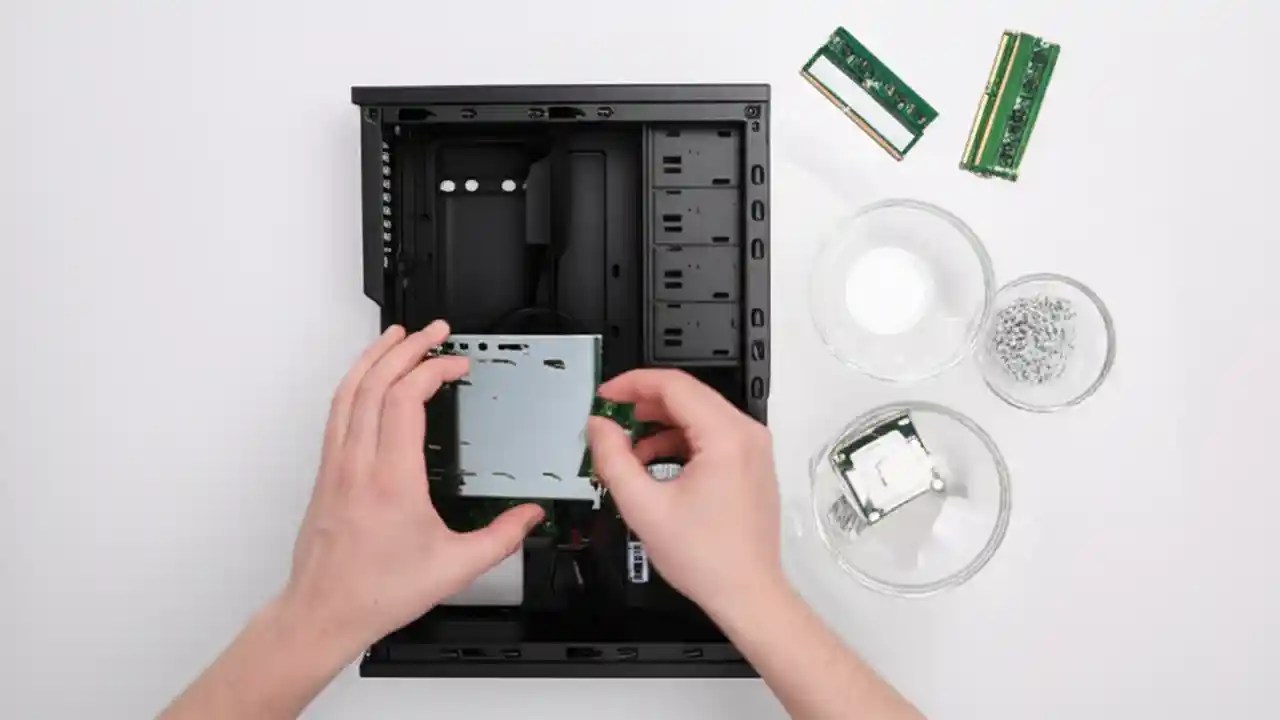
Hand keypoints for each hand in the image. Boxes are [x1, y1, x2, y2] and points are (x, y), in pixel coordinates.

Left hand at [283, 321, 543, 656]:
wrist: (323, 612)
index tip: (456, 364)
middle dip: (408, 348)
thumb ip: (501, 538)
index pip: (405, 399)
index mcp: (393, 480)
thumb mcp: (455, 568)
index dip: (432, 369)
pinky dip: (354, 382)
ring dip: (374, 356)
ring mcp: (337, 466)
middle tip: (434, 332)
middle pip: (375, 383)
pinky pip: (336, 412)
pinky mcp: (326, 473)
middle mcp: (359, 464)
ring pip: (348, 391)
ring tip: (398, 337)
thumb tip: (529, 516)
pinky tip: (367, 377)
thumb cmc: (377, 593)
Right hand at [585, 369, 782, 618]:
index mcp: (726, 437)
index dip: (632, 384)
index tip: (605, 396)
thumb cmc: (708, 559)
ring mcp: (753, 449)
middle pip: (687, 396)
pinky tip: (653, 465)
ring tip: (627, 451)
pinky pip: (710, 436)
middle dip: (643, 404)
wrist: (747, 594)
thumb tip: (598, 426)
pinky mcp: (751, 464)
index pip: (673, 385)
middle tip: (610, 418)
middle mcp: (747, 435)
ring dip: (659, 426)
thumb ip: (613, 459)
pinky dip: (679, 442)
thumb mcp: (644, 507)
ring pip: (698, 415)